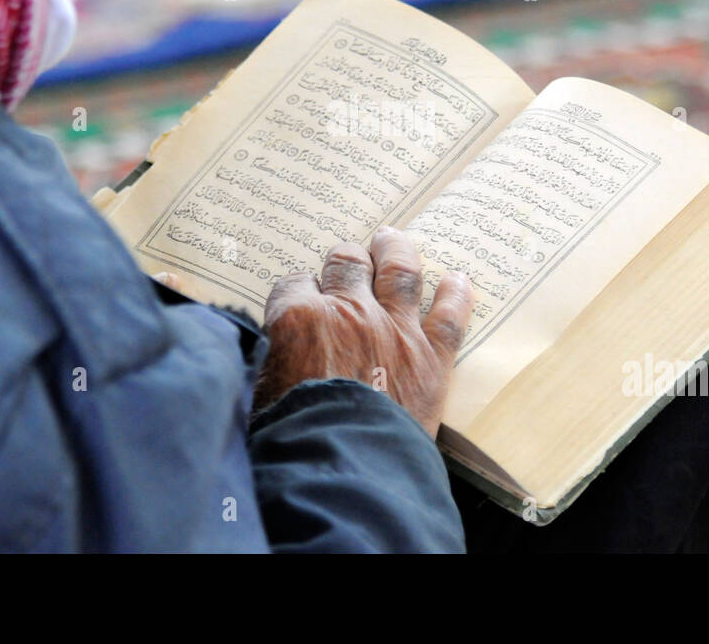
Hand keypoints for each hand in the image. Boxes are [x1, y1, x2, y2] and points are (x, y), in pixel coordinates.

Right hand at [254, 227, 472, 436]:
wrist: (342, 469)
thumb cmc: (290, 438)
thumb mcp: (253, 393)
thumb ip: (257, 362)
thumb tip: (250, 355)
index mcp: (297, 318)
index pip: (294, 283)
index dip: (299, 289)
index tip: (303, 296)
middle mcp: (347, 312)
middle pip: (347, 263)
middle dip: (345, 260)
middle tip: (349, 260)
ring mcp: (394, 329)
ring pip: (399, 271)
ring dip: (396, 251)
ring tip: (393, 240)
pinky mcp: (431, 357)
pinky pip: (449, 314)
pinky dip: (455, 295)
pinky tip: (458, 280)